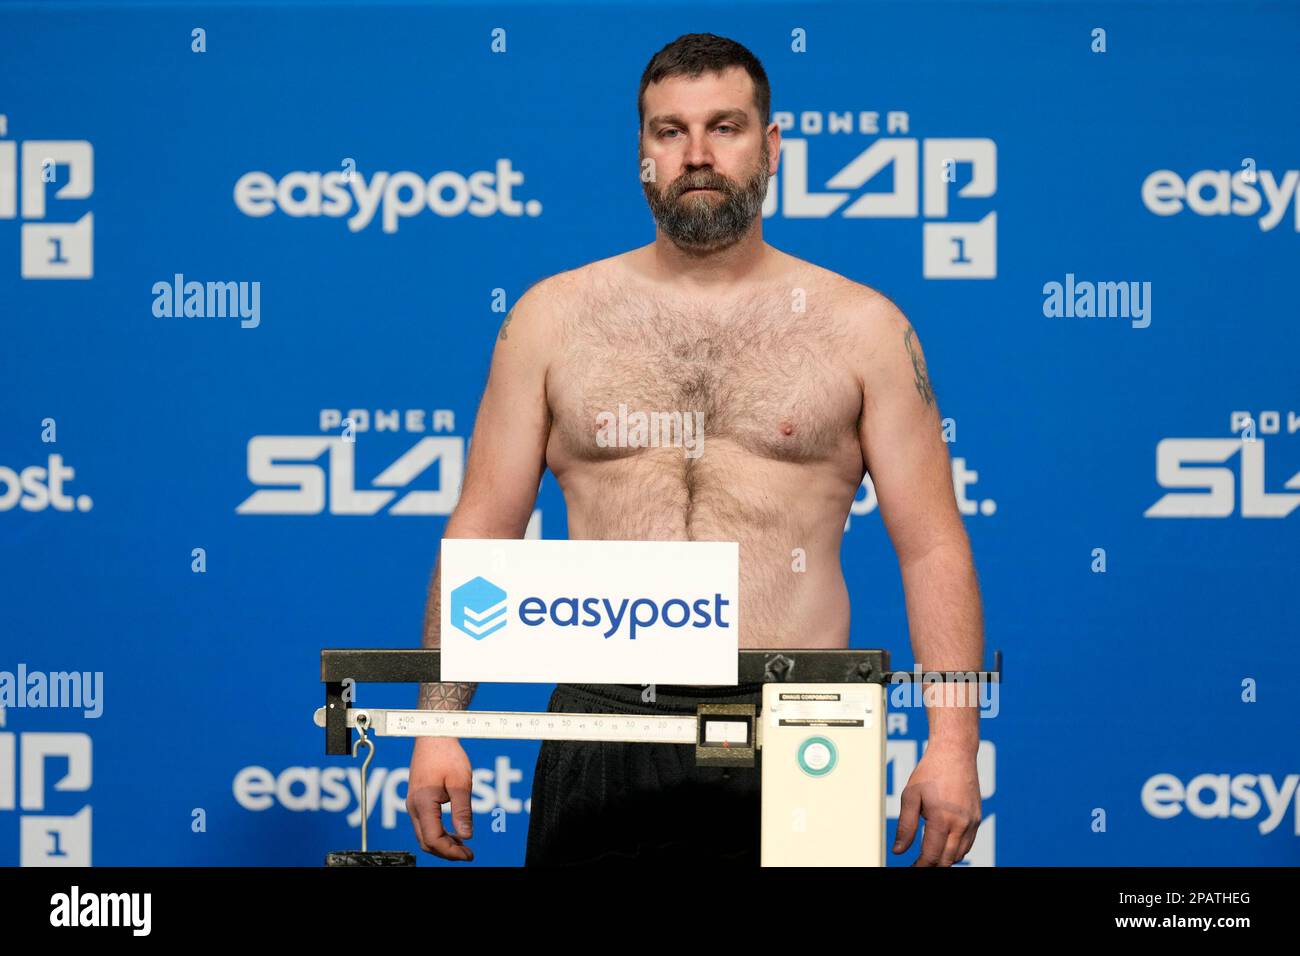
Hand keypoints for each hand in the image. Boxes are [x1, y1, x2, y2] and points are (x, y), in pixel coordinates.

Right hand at [406, 737, 475, 860]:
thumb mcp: (461, 782)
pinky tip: (454, 833)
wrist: (434, 736)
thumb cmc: (447, 755)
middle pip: (426, 842)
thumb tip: (466, 835)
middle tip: (467, 855)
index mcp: (423, 803)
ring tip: (464, 847)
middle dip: (446, 852)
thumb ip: (462, 810)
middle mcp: (413, 806)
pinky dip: (438, 834)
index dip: (451, 852)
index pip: (433, 839)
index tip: (468, 855)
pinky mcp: (418, 800)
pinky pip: (425, 825)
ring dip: (443, 844)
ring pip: (424, 835)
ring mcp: (413, 804)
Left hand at [893, 741, 980, 865]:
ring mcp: (972, 822)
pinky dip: (956, 850)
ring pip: (960, 854)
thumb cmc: (931, 771)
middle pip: (947, 859)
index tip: (911, 868)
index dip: (920, 866)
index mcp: (942, 819)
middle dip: (932, 866)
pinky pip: (968, 844)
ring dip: (945, 860)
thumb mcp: (910, 796)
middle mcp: (961, 824)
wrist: (954, 753)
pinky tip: (944, 847)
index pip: (931, 856)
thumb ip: (905, 826)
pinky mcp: (977, 818)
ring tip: (929, 858)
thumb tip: (899, 850)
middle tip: (918, 865)